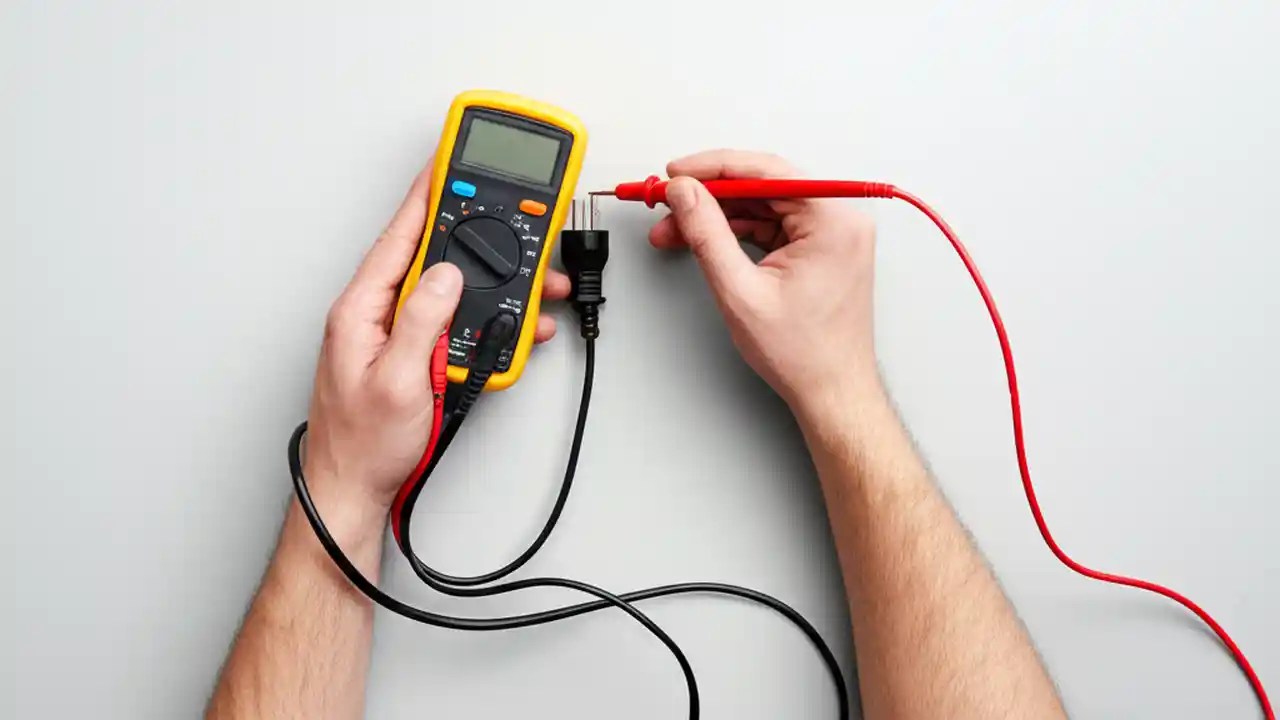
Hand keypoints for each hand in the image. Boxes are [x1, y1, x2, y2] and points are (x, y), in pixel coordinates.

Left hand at [303, 158, 570, 510]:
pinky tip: (510, 327)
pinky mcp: (410, 356)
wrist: (353, 492)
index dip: (429, 193)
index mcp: (360, 309)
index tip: (452, 160)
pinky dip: (484, 323)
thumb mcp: (397, 380)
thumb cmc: (363, 445)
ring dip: (491, 289)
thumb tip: (446, 274)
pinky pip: (452, 326)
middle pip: (431, 258)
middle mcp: (374, 315)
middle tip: (513, 215)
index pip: (400, 236)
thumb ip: (421, 320)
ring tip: (533, 287)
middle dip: (477, 239)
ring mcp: (392, 336)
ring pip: (449, 294)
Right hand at [650, 149, 881, 418]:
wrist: (831, 392)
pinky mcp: (820, 247)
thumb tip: (686, 194)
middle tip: (668, 200)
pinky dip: (737, 230)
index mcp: (833, 220)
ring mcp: (832, 233)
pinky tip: (704, 238)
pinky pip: (772, 224)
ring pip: (763, 205)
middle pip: (763, 184)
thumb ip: (708, 234)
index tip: (676, 173)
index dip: (713, 167)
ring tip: (675, 228)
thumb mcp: (741, 291)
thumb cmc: (805, 354)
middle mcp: (840, 219)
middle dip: (709, 194)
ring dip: (718, 215)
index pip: (765, 170)